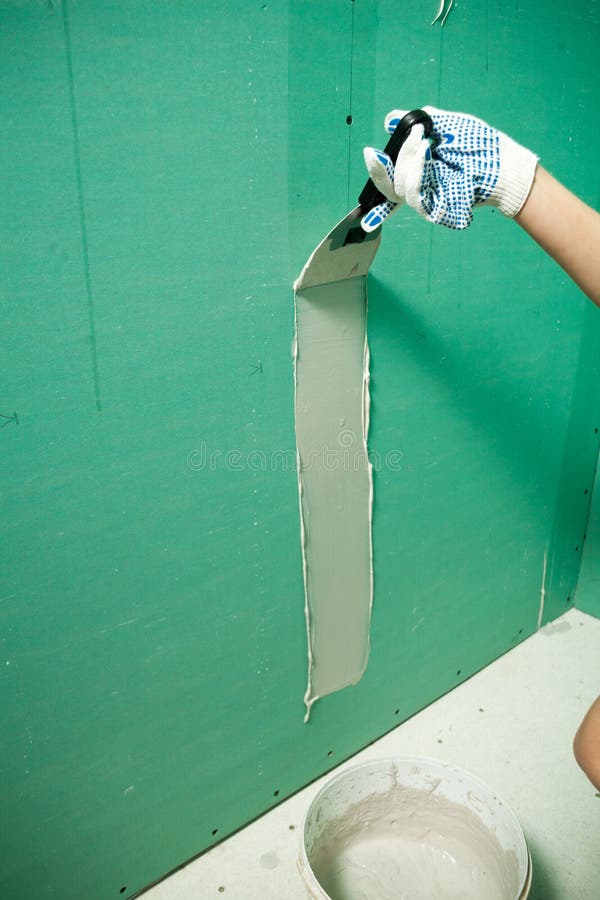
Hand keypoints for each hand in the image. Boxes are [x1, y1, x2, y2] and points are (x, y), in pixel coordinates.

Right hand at [361, 106, 537, 230]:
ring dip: (405, 161)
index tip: (370, 153)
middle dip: (379, 168)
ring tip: (422, 140)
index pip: (392, 174)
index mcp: (420, 169)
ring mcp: (429, 198)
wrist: (502, 161)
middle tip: (374, 151)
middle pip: (388, 187)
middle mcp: (421, 186)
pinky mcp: (437, 209)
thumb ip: (420, 121)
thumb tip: (390, 119)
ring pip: (399, 190)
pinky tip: (426, 153)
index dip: (378, 169)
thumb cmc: (480, 144)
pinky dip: (417, 172)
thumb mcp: (448, 125)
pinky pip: (415, 197)